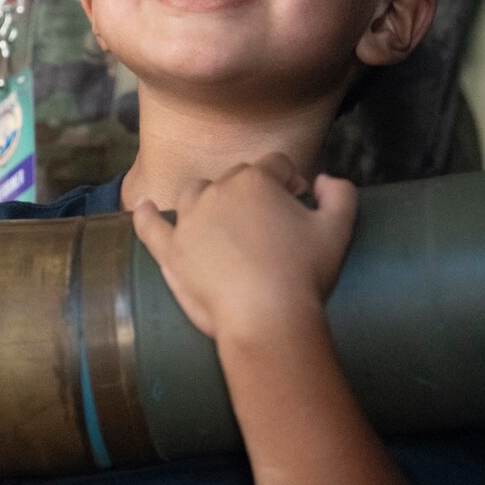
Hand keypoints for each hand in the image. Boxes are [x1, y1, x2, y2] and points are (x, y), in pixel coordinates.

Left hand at [132, 153, 356, 340]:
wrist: (267, 319)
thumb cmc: (304, 274)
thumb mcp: (339, 229)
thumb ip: (341, 192)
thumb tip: (325, 179)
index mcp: (257, 180)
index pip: (276, 165)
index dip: (290, 181)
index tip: (298, 201)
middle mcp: (218, 191)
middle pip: (235, 178)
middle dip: (253, 193)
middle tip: (267, 225)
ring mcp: (190, 220)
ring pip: (195, 194)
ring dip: (208, 200)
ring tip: (221, 222)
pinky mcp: (171, 251)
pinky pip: (150, 226)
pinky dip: (145, 215)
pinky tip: (144, 208)